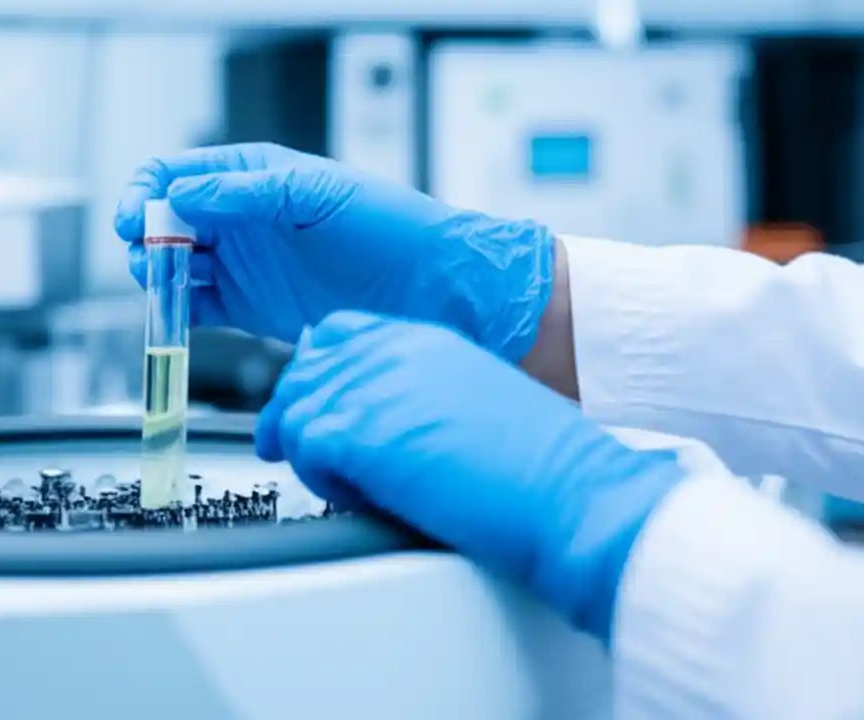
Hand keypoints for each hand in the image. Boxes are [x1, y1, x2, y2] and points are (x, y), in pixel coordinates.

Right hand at [114, 143, 554, 360]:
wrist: (428, 288)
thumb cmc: (386, 227)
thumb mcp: (313, 194)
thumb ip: (245, 195)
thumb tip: (181, 194)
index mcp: (252, 176)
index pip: (176, 173)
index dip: (146, 192)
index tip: (134, 219)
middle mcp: (241, 218)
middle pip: (166, 222)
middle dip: (146, 238)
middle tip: (148, 259)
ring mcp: (244, 264)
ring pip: (176, 266)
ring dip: (158, 275)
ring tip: (162, 286)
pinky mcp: (250, 308)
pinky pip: (199, 307)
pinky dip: (180, 311)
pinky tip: (178, 314)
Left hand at [255, 311, 681, 638]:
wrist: (568, 489)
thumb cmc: (539, 463)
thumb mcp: (471, 403)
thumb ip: (419, 395)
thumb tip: (377, 422)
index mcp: (423, 340)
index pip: (337, 335)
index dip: (317, 374)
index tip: (316, 408)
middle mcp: (393, 353)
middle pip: (304, 372)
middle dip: (300, 418)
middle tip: (314, 458)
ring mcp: (372, 387)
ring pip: (294, 413)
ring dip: (315, 456)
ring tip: (355, 486)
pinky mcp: (358, 431)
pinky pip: (303, 450)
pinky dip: (323, 482)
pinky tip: (365, 496)